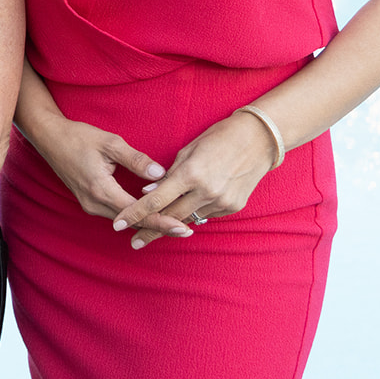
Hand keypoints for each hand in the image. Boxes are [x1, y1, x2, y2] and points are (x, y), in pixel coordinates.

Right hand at [28, 117, 190, 243]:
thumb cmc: (78, 137)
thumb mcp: (110, 143)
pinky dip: (133, 216)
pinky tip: (148, 213)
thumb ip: (136, 160)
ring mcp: (89, 204)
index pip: (138, 213)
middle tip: (186, 229)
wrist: (48, 137)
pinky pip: (115, 214)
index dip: (162, 221)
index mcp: (101, 190)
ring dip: (146, 222)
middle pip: (133, 222)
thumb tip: (160, 173)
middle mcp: (94, 203)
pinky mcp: (88, 201)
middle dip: (159, 226)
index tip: (183, 227)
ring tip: (172, 223)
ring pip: (124, 220)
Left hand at [112, 110, 276, 248]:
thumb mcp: (188, 150)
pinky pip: (206, 214)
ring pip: (189, 218)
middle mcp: (207, 192)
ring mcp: (222, 201)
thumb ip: (169, 174)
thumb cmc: (218, 137)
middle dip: (150, 229)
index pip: (156, 200)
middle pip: (171, 217)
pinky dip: (194, 212)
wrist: (260, 140)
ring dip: (172, 223)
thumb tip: (149, 192)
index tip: (119, 225)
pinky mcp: (233, 207)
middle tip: (134, 241)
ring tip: (153, 231)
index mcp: (191, 174)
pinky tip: (187, 210)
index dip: (135, 213)